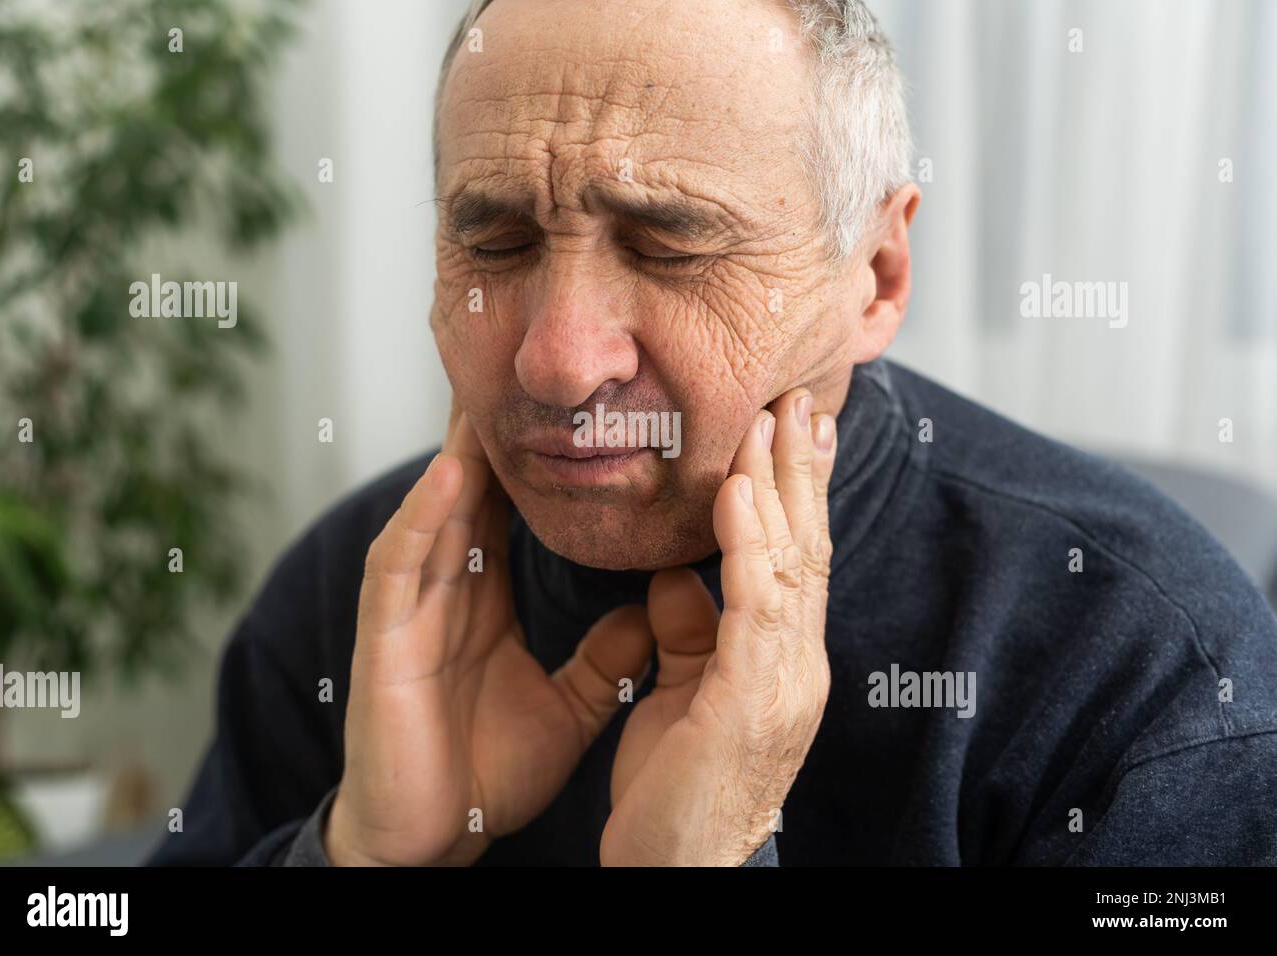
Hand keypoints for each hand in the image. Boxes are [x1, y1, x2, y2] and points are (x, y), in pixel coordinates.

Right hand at [325, 405, 654, 865]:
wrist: (436, 839)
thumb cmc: (487, 769)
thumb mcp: (569, 704)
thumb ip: (608, 657)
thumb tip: (655, 611)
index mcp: (487, 597)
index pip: (515, 508)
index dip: (544, 458)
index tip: (587, 407)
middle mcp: (448, 590)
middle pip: (474, 491)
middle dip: (497, 429)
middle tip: (525, 361)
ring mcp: (412, 609)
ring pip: (438, 510)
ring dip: (462, 450)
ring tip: (490, 389)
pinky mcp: (386, 638)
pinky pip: (403, 563)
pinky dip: (426, 516)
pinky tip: (455, 473)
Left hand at [602, 388, 836, 865]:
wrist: (676, 873)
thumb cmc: (677, 789)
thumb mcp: (683, 694)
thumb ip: (689, 632)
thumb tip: (677, 576)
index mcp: (782, 659)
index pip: (794, 558)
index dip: (795, 490)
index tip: (792, 426)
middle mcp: (797, 662)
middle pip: (807, 546)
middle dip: (802, 467)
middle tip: (800, 394)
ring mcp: (784, 681)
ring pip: (789, 563)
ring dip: (779, 485)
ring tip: (771, 417)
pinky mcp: (751, 700)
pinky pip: (753, 606)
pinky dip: (748, 544)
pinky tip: (736, 491)